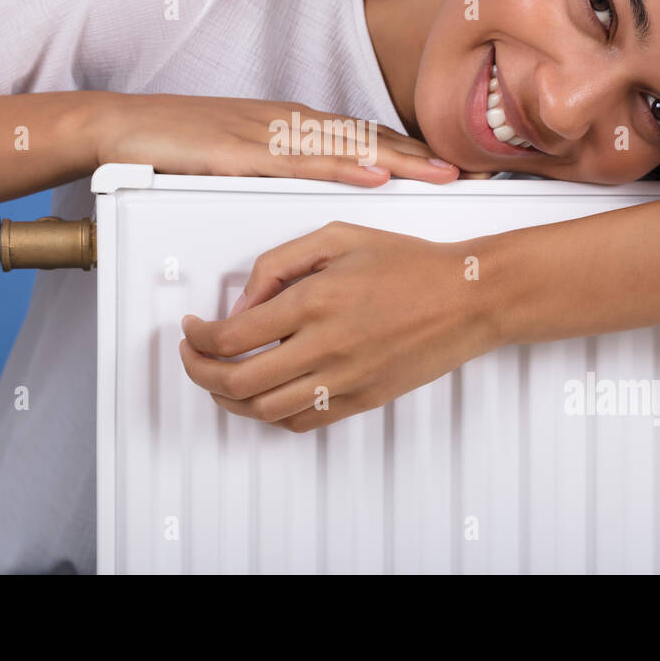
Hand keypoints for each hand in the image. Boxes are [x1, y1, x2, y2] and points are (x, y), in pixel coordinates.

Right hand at [95, 92, 465, 185]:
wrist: (121, 126)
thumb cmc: (177, 144)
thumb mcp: (242, 156)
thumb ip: (282, 168)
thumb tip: (316, 188)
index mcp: (292, 125)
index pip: (364, 138)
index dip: (411, 153)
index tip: (450, 168)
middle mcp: (289, 123)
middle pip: (369, 138)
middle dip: (422, 155)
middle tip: (469, 171)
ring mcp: (267, 133)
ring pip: (347, 146)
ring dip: (400, 159)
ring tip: (442, 174)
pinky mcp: (242, 150)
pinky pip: (302, 161)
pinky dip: (343, 167)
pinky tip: (374, 173)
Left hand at [178, 221, 501, 430]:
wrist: (467, 297)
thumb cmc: (410, 263)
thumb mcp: (337, 237)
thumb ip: (279, 263)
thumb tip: (244, 301)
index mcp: (315, 301)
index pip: (232, 336)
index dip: (198, 337)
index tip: (192, 328)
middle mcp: (325, 346)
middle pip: (237, 381)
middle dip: (199, 372)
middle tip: (192, 356)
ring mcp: (343, 380)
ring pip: (262, 410)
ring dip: (227, 398)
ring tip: (218, 378)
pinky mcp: (361, 400)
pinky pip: (300, 422)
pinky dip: (269, 415)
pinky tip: (263, 395)